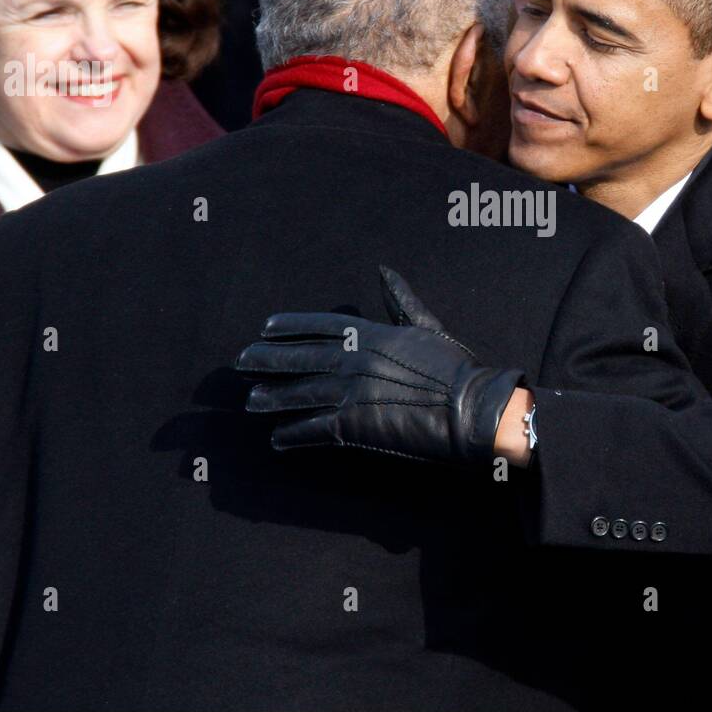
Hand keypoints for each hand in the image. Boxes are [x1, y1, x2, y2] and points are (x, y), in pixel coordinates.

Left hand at [235, 266, 524, 463]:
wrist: (470, 407)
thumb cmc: (455, 367)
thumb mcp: (425, 326)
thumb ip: (400, 301)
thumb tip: (384, 271)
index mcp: (370, 334)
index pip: (319, 326)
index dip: (289, 326)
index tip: (265, 328)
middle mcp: (354, 360)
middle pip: (299, 358)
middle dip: (267, 359)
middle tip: (241, 361)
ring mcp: (351, 393)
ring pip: (300, 394)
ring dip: (273, 398)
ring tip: (251, 401)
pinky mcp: (354, 426)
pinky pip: (314, 431)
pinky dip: (293, 436)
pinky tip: (278, 440)